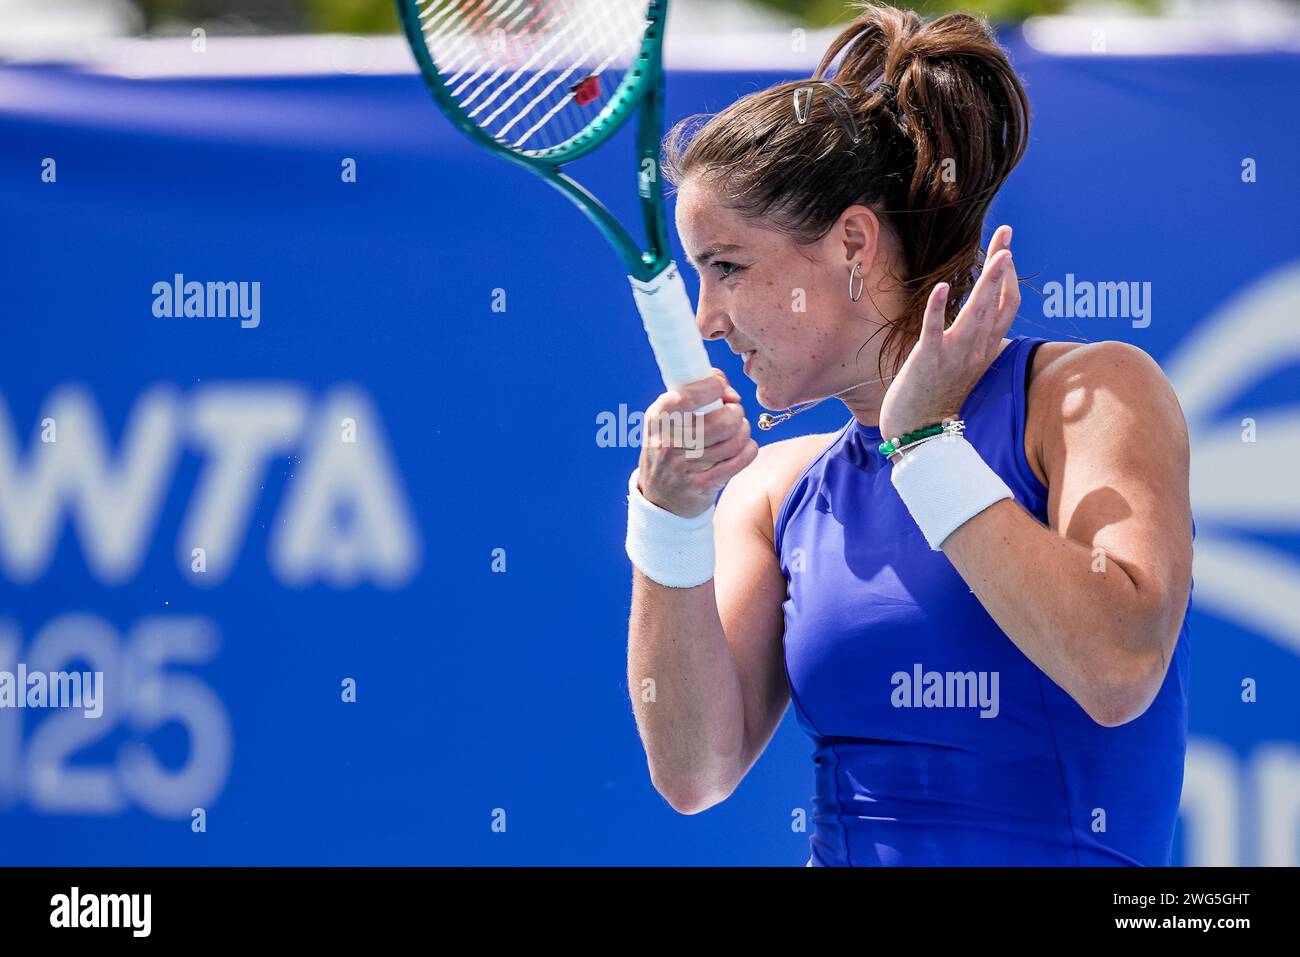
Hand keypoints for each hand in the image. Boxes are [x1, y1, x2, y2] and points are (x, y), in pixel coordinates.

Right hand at [637, 368, 757, 517]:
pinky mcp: (703, 485)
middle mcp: (668, 443)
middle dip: (736, 412)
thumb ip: (691, 396)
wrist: (659, 499)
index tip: (721, 388)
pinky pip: (742, 458)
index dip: (714, 386)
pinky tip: (742, 447)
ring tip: (736, 431)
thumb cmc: (669, 448)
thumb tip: (726, 387)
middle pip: (723, 421)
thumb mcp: (666, 421)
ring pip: (736, 439)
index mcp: (657, 420)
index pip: (689, 395)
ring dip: (743, 431)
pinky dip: (749, 449)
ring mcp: (685, 467)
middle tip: (732, 413)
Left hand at [878, 225, 1019, 441]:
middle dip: (1002, 265)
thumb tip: (982, 318)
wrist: (917, 433)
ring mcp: (953, 354)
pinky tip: (940, 287)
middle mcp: (975, 349)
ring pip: (975, 313)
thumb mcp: (965, 364)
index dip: (1008, 278)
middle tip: (1006, 232)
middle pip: (996, 301)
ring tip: (998, 254)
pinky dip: (937, 309)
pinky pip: (934, 331)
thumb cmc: (937, 395)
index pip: (1006, 307)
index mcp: (984, 348)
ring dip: (987, 283)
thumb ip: (976, 340)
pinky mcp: (927, 360)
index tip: (1006, 250)